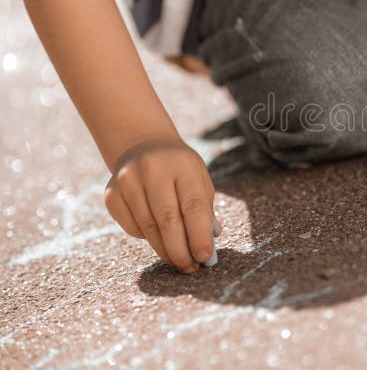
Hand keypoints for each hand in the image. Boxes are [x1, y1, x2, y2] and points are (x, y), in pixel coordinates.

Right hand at [104, 138, 220, 272]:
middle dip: (180, 250)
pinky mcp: (111, 194)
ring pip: (148, 227)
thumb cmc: (179, 169)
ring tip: (178, 260)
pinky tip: (158, 237)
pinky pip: (132, 227)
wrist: (142, 146)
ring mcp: (127, 181)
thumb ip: (204, 210)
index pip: (193, 205)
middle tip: (190, 267)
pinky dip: (147, 238)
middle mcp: (152, 170)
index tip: (205, 258)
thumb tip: (208, 245)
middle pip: (168, 220)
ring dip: (165, 250)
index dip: (199, 235)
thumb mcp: (198, 179)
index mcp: (182, 164)